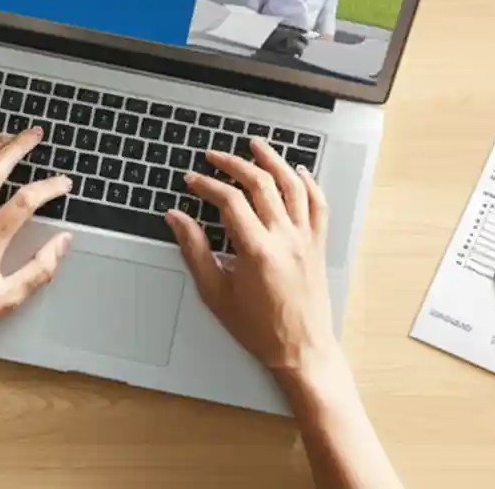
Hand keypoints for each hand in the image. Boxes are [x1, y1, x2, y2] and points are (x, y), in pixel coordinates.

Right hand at [165, 138, 338, 374]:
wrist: (301, 348)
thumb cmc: (258, 327)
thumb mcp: (216, 292)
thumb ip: (195, 251)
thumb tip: (176, 219)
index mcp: (257, 250)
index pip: (230, 201)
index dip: (207, 185)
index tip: (192, 181)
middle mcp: (285, 238)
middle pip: (261, 184)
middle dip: (234, 164)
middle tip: (215, 156)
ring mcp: (305, 238)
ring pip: (292, 185)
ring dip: (273, 160)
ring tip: (256, 145)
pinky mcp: (318, 244)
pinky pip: (318, 204)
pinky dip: (308, 182)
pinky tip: (298, 171)